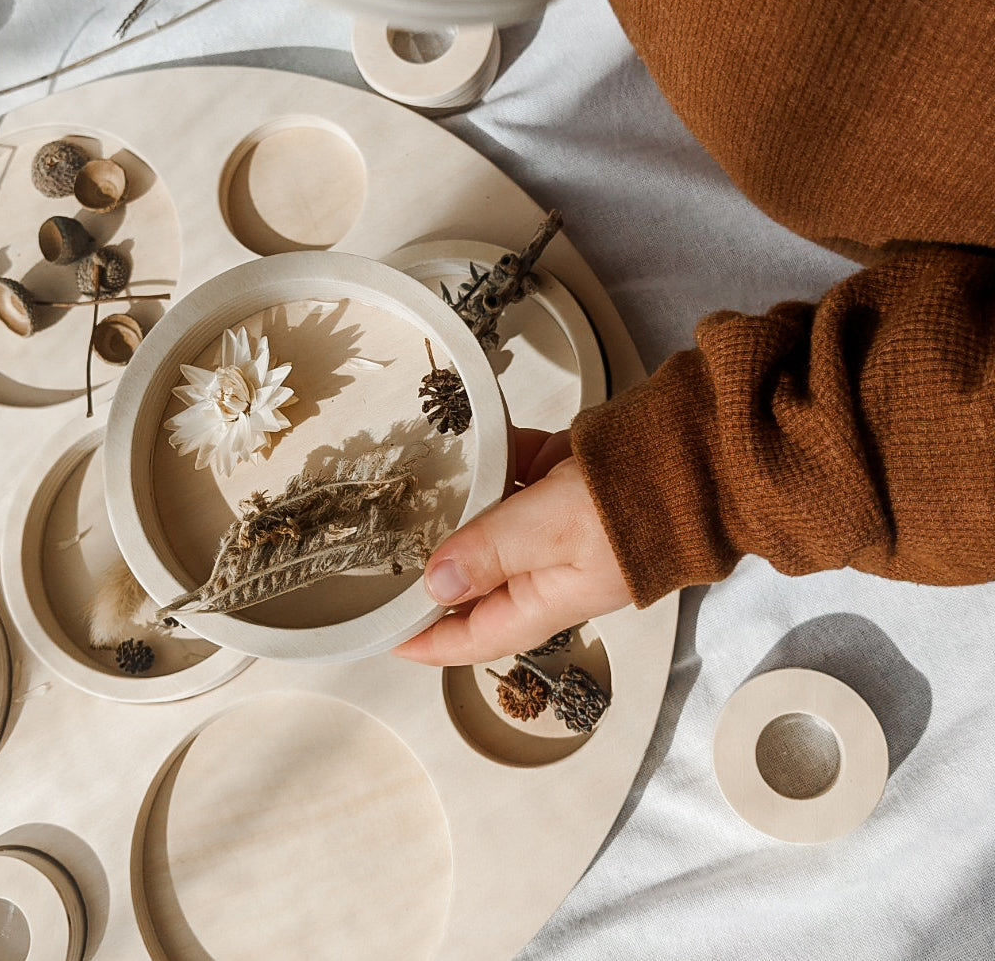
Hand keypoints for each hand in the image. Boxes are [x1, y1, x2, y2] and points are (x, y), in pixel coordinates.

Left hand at [393, 428, 631, 666]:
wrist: (701, 452)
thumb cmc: (638, 503)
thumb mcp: (551, 532)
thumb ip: (490, 553)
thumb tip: (434, 586)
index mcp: (549, 598)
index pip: (476, 636)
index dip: (429, 642)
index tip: (386, 636)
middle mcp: (552, 568)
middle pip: (479, 580)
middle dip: (435, 572)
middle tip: (384, 555)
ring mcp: (561, 524)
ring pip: (494, 523)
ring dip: (462, 509)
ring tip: (415, 495)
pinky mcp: (570, 481)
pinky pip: (519, 475)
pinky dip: (497, 463)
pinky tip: (474, 445)